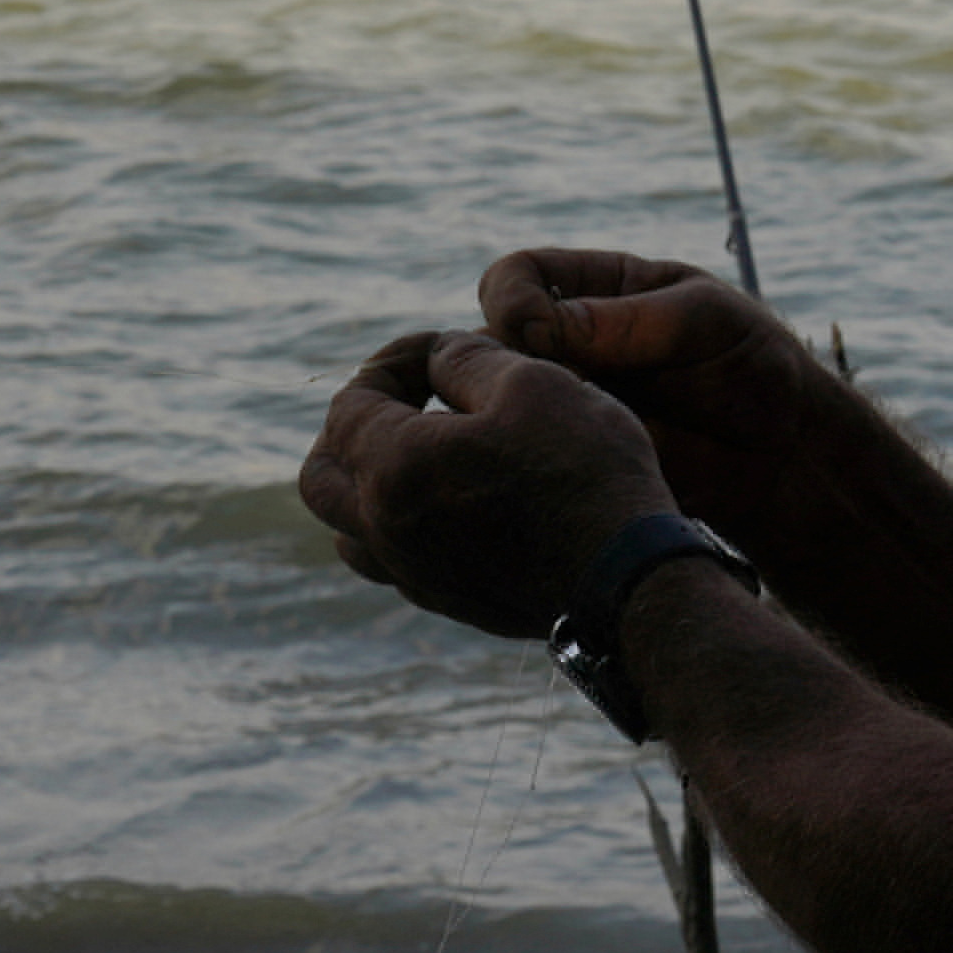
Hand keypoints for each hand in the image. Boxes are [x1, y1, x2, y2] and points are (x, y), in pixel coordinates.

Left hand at [295, 328, 673, 642]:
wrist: (630, 580)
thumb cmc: (585, 473)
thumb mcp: (532, 381)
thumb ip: (464, 358)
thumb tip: (435, 356)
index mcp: (393, 466)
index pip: (349, 402)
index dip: (389, 363)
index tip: (434, 350)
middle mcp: (384, 529)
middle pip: (322, 474)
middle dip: (351, 427)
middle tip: (407, 402)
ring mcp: (413, 574)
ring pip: (348, 529)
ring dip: (367, 485)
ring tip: (422, 453)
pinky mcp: (448, 602)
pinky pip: (392, 562)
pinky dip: (400, 525)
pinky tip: (453, 501)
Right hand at [477, 249, 852, 521]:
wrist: (781, 454)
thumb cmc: (753, 367)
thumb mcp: (701, 322)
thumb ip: (622, 321)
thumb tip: (533, 325)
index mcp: (591, 291)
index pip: (514, 278)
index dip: (510, 300)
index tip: (536, 330)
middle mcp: (562, 346)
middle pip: (486, 344)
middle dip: (506, 369)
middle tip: (556, 397)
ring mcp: (560, 405)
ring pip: (491, 408)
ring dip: (514, 420)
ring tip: (572, 437)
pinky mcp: (566, 461)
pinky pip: (522, 461)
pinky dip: (531, 464)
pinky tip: (573, 471)